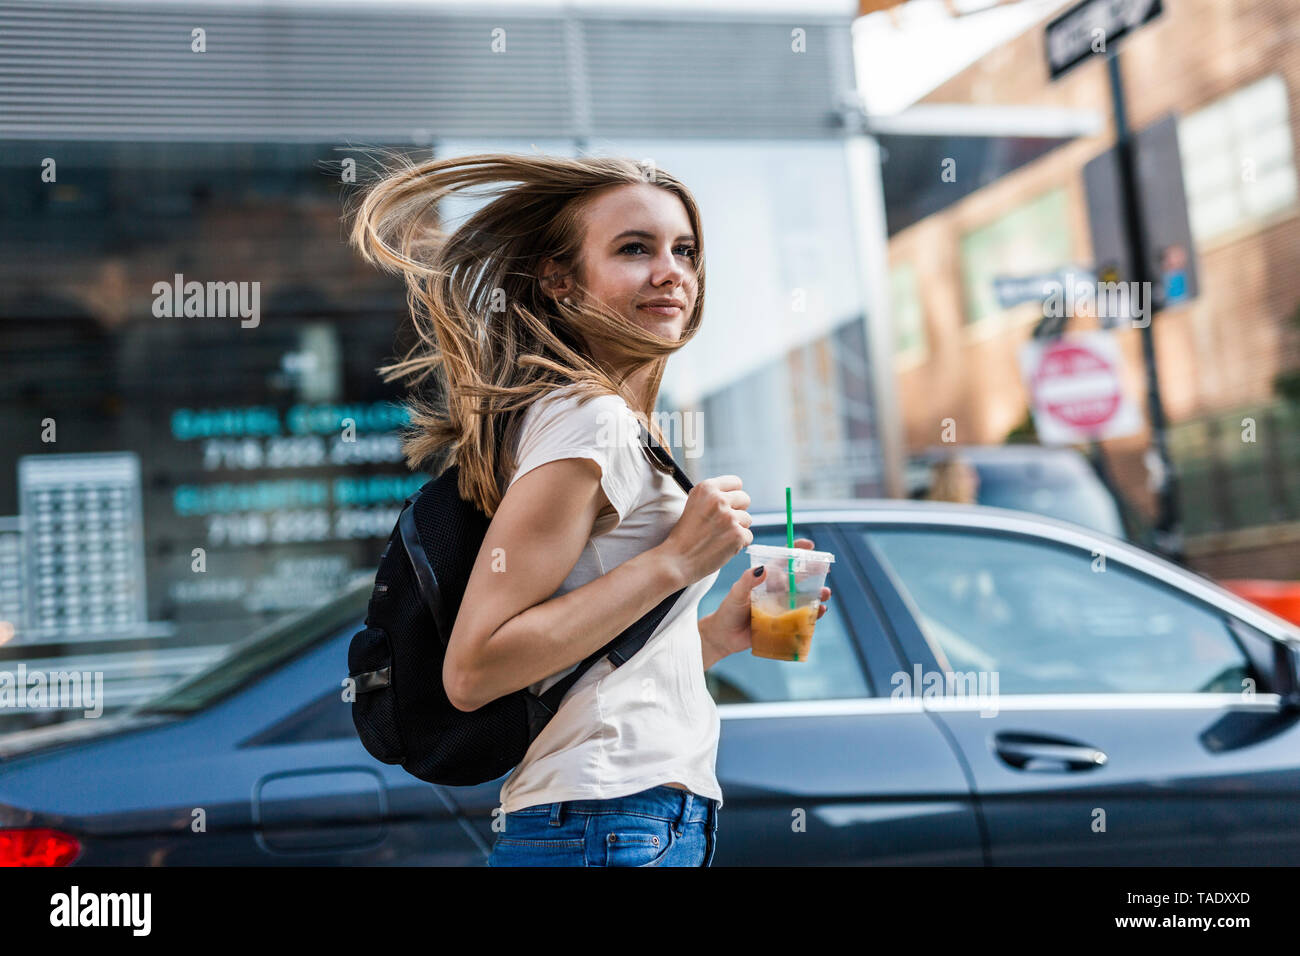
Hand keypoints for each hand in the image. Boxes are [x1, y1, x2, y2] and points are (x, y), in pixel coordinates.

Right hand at [661, 476, 751, 585]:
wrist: (677, 560)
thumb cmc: (684, 536)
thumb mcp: (693, 505)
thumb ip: (712, 497)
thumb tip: (732, 495)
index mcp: (706, 488)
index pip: (735, 482)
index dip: (733, 495)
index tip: (727, 505)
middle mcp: (719, 499)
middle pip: (745, 499)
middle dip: (737, 511)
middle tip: (723, 524)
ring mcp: (729, 517)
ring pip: (747, 519)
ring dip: (737, 529)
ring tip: (719, 537)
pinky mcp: (737, 534)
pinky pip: (748, 536)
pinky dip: (738, 544)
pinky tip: (722, 547)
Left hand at [702, 538, 831, 660]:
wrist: (725, 636)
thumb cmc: (729, 610)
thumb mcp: (737, 593)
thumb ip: (748, 581)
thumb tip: (763, 569)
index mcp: (766, 579)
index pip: (783, 561)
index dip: (797, 551)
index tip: (809, 545)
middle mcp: (777, 591)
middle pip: (799, 578)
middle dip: (814, 572)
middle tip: (826, 569)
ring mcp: (782, 607)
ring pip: (805, 597)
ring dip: (817, 594)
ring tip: (825, 592)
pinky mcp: (785, 623)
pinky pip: (803, 617)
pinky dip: (814, 614)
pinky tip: (821, 611)